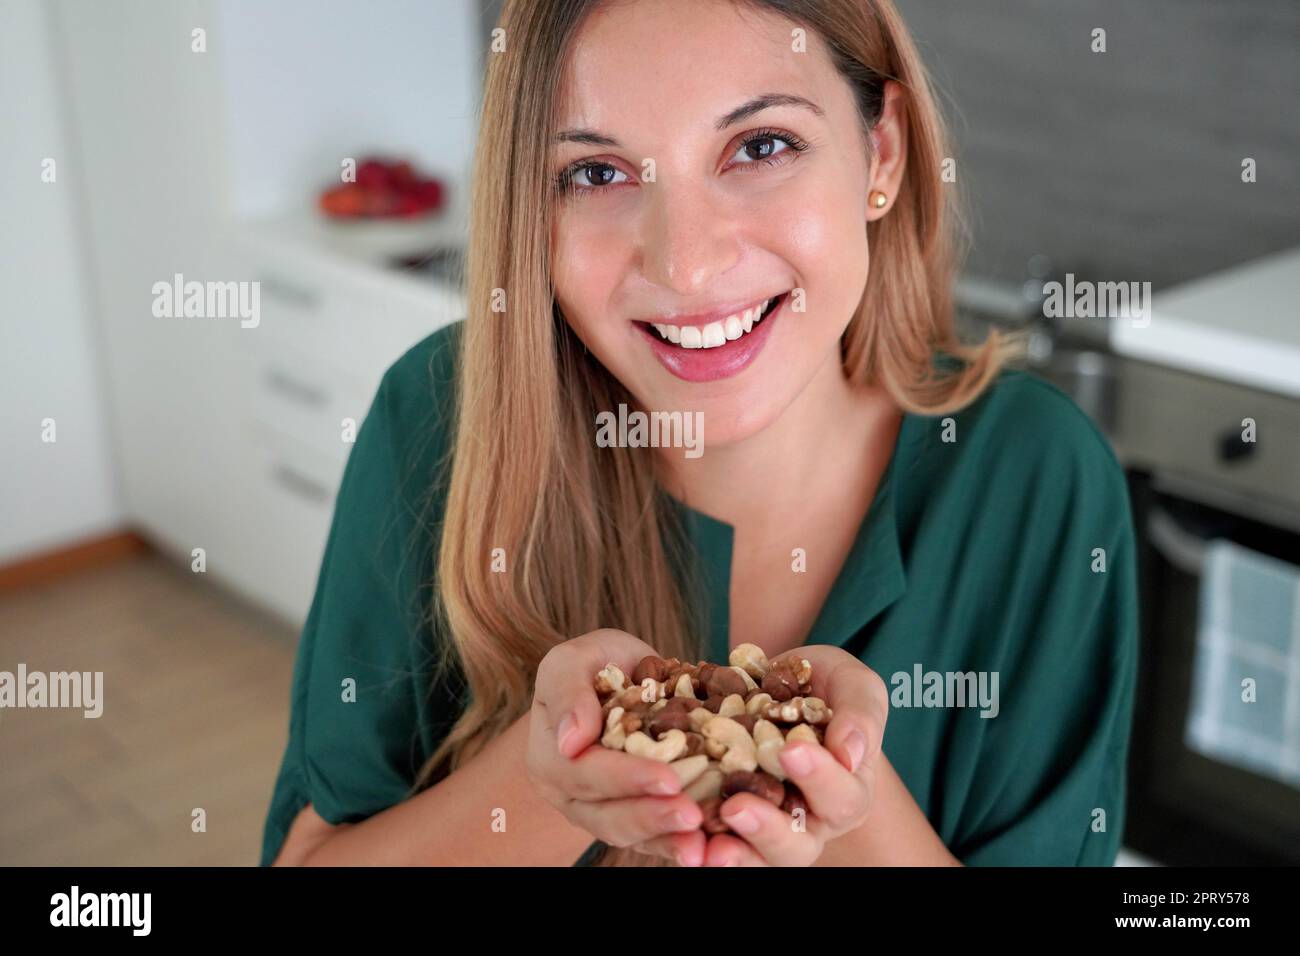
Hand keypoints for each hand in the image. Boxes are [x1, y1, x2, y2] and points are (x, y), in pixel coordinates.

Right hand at [524, 629, 703, 851]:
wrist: (619, 676)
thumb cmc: (596, 662)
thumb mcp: (575, 659)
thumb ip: (568, 690)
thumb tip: (571, 739)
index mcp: (550, 756)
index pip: (585, 773)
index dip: (626, 778)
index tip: (667, 778)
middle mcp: (569, 794)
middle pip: (607, 816)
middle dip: (651, 816)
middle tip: (691, 815)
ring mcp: (598, 811)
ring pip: (630, 836)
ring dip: (667, 840)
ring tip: (702, 844)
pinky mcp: (631, 820)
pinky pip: (652, 841)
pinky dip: (678, 845)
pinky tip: (707, 847)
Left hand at [632, 645, 886, 866]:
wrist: (773, 680)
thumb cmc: (822, 681)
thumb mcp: (849, 682)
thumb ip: (860, 714)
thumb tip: (850, 754)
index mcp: (847, 791)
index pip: (842, 798)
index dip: (820, 779)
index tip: (791, 750)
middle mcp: (808, 820)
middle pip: (796, 846)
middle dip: (767, 830)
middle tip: (736, 808)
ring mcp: (765, 824)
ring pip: (754, 856)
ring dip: (731, 854)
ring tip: (706, 845)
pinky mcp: (726, 818)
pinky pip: (712, 840)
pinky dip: (695, 841)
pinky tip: (677, 835)